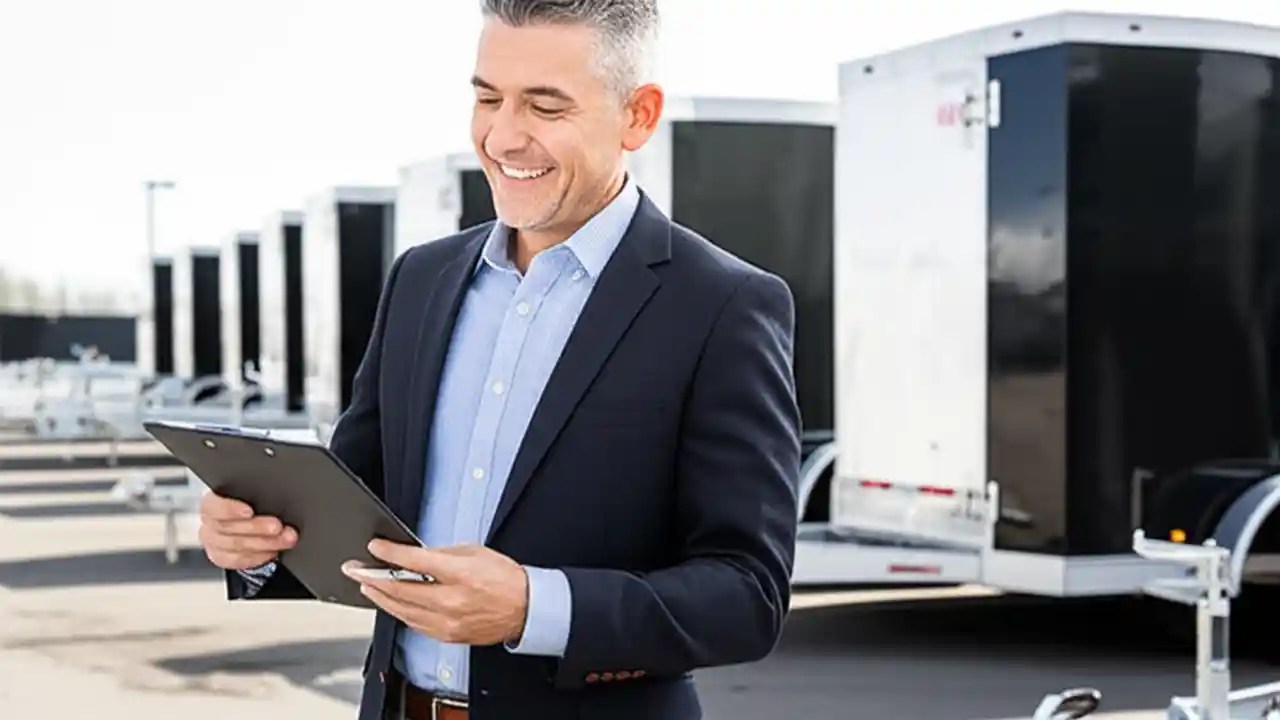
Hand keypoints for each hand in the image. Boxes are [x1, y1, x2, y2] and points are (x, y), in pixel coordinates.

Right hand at [197, 491, 297, 569]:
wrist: (245, 527)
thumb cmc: (250, 506)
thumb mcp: (251, 498)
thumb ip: (257, 498)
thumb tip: (277, 501)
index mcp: (211, 503)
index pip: (214, 506)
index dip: (231, 509)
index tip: (250, 511)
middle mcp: (208, 524)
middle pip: (228, 527)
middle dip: (257, 527)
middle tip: (278, 527)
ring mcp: (213, 543)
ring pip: (236, 545)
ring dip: (265, 543)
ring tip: (285, 539)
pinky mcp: (221, 558)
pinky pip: (239, 560)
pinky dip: (258, 556)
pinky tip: (272, 551)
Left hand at [343, 541, 528, 645]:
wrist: (525, 609)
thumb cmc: (505, 579)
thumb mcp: (475, 552)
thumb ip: (442, 554)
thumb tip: (415, 556)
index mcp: (460, 574)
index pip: (414, 562)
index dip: (389, 553)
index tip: (374, 547)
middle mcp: (451, 600)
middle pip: (400, 590)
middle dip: (373, 578)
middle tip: (356, 570)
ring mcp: (448, 621)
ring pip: (402, 610)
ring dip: (380, 598)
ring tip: (366, 586)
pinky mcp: (447, 635)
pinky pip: (414, 624)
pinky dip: (399, 612)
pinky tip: (390, 604)